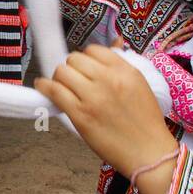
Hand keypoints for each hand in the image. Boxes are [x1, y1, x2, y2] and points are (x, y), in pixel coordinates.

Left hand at [35, 43, 178, 193]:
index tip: (84, 69)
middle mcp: (108, 79)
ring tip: (61, 86)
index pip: (94, 50)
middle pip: (74, 59)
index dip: (86, 58)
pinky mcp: (80, 114)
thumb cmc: (146, 122)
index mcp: (125, 70)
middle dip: (71, 68)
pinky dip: (45, 87)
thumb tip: (115, 41)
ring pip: (62, 72)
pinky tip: (43, 87)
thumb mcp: (141, 85)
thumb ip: (123, 65)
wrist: (148, 152)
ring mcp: (93, 96)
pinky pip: (54, 91)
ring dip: (58, 77)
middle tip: (73, 80)